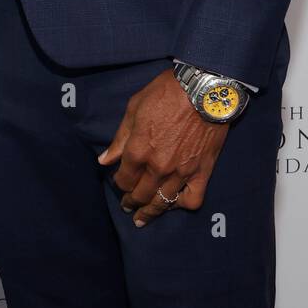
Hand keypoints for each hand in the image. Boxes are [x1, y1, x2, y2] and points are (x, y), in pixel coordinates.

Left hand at [97, 69, 230, 226]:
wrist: (203, 90)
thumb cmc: (165, 93)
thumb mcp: (134, 108)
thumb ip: (119, 138)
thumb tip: (104, 160)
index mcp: (137, 150)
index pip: (123, 179)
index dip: (119, 184)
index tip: (119, 183)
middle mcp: (157, 167)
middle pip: (140, 195)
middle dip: (131, 202)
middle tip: (128, 206)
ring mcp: (181, 173)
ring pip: (162, 202)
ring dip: (151, 212)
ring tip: (144, 217)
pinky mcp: (202, 172)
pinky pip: (191, 199)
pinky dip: (181, 205)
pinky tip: (174, 204)